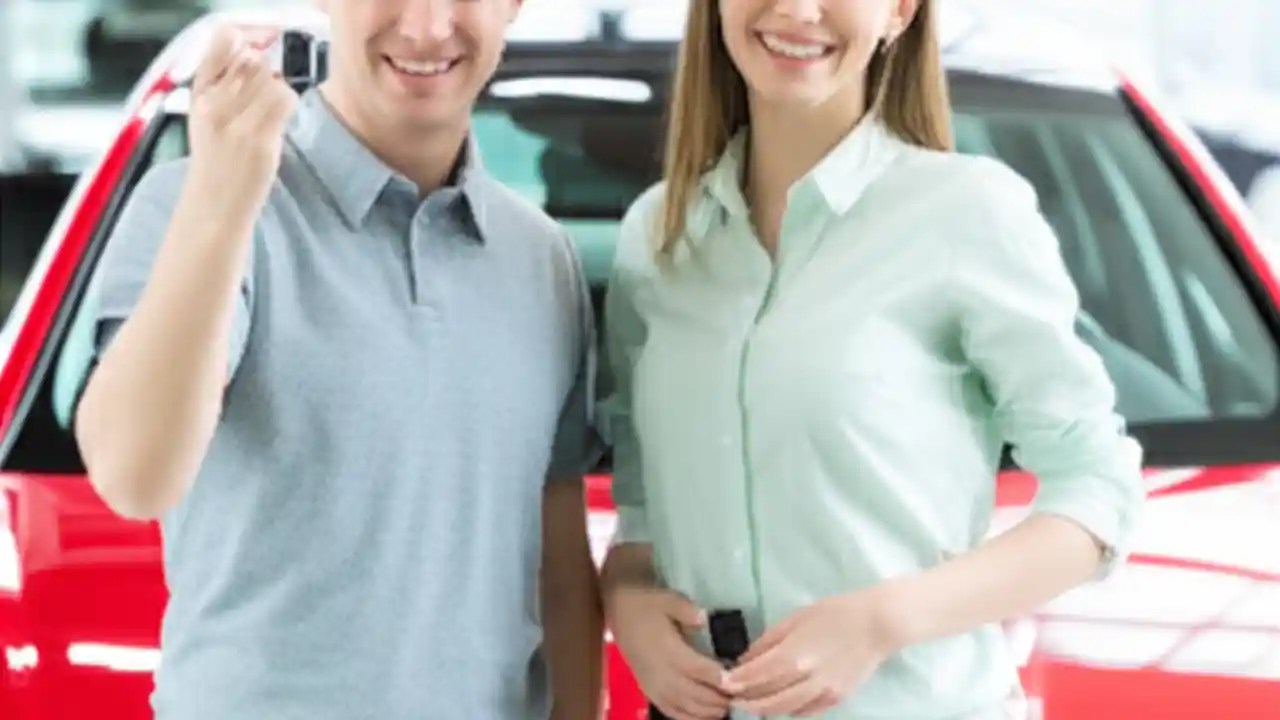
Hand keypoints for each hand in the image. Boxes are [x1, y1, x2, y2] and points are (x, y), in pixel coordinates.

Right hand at [188, 24, 297, 214]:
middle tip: (264, 97)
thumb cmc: (215, 161)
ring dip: (280, 92)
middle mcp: (214, 105)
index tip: (253, 56)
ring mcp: (236, 123)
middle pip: (255, 63)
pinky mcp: (258, 140)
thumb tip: (256, 56)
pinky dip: (289, 104)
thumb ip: (223, 86)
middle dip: (267, 75)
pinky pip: (284, 101)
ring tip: (271, 113)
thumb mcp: (205, 116)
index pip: (220, 46)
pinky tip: (280, 120)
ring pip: (273, 81)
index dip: (243, 44)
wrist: (213, 204)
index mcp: (199, 95)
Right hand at [608, 585, 731, 719]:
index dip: (721, 679)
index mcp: (668, 650)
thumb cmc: (647, 604)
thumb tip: (705, 619)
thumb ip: (688, 611)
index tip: (740, 682)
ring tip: (726, 707)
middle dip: (719, 699)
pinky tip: (704, 716)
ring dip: (707, 711)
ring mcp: (654, 686)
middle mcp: (661, 673)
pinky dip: (689, 718)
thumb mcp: (669, 599)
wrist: (619, 610)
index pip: (699, 670)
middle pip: (695, 694)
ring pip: (685, 707)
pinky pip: (671, 711)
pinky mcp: (649, 691)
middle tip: (739, 696)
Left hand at [723, 590, 901, 717]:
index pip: (757, 674)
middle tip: (731, 698)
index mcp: (794, 653)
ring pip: (786, 709)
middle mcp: (807, 677)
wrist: (876, 623)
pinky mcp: (837, 697)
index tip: (723, 682)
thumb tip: (746, 657)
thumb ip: (768, 640)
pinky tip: (779, 707)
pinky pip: (807, 711)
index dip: (737, 680)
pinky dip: (790, 711)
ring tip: (750, 705)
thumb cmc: (835, 613)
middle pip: (768, 697)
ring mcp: (824, 690)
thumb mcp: (795, 618)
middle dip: (746, 699)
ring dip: (764, 709)